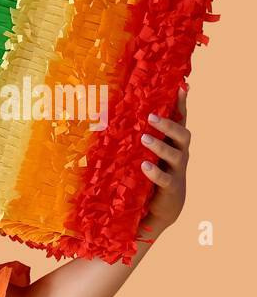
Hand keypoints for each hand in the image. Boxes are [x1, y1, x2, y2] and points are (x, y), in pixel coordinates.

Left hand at [138, 87, 189, 240]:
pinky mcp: (171, 188)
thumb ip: (136, 139)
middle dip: (169, 124)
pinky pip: (165, 178)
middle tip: (151, 117)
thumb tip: (113, 119)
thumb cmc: (148, 176)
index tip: (181, 87)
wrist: (159, 210)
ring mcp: (176, 171)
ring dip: (160, 146)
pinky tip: (144, 166)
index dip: (182, 104)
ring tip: (144, 138)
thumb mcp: (142, 155)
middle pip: (183, 134)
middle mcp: (178, 154)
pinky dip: (155, 172)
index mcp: (172, 144)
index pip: (180, 121)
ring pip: (175, 154)